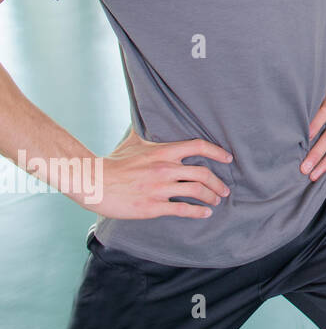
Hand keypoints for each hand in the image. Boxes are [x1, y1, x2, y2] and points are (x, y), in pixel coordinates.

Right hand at [89, 129, 231, 219]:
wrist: (93, 182)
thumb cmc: (114, 162)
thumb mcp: (133, 142)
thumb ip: (146, 131)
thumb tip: (147, 115)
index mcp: (163, 152)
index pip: (199, 146)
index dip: (218, 152)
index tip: (228, 159)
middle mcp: (165, 168)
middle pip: (203, 173)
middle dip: (218, 183)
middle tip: (225, 190)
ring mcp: (159, 188)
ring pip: (197, 192)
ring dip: (211, 197)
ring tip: (216, 201)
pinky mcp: (153, 206)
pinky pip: (183, 209)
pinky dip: (198, 212)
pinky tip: (205, 214)